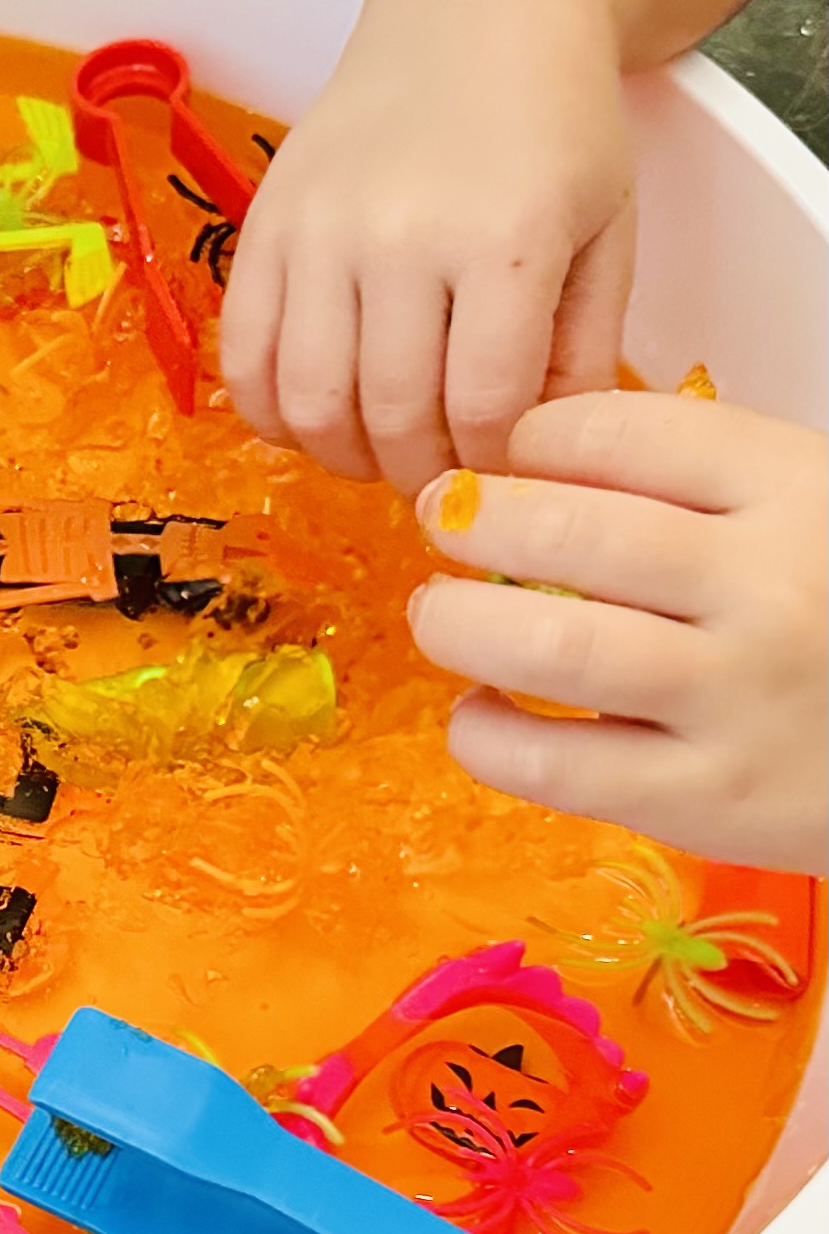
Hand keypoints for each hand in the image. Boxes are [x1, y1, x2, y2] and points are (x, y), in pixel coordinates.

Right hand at [222, 0, 636, 494]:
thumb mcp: (605, 230)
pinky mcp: (263, 227)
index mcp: (505, 239)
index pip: (481, 405)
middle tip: (436, 475)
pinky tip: (311, 418)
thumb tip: (540, 457)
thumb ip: (581, 350)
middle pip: (389, 414)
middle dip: (417, 470)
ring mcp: (319, 230)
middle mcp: (400, 233)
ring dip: (342, 454)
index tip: (497, 470)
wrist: (475, 9)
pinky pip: (243, 357)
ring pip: (308, 401)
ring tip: (375, 451)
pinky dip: (271, 412)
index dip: (489, 462)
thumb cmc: (552, 122)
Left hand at [409, 391, 826, 872]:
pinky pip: (553, 765)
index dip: (535, 439)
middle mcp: (771, 587)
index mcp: (800, 490)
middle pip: (567, 533)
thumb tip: (532, 467)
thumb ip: (703, 488)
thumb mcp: (812, 515)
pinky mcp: (708, 798)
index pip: (622, 434)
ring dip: (459, 625)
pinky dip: (485, 738)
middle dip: (473, 522)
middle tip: (444, 524)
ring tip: (441, 616)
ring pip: (550, 645)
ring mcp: (739, 697)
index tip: (508, 458)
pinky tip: (479, 717)